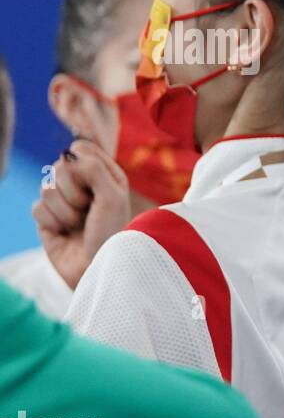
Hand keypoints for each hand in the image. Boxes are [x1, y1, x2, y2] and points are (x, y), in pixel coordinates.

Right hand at [32, 138, 130, 290]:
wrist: (97, 268)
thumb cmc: (112, 233)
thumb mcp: (112, 197)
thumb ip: (93, 168)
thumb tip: (69, 154)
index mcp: (106, 175)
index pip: (81, 149)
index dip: (82, 163)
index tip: (95, 184)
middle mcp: (85, 186)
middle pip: (59, 166)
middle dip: (74, 191)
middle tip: (89, 210)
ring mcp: (65, 202)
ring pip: (46, 187)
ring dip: (65, 210)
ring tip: (79, 225)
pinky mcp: (48, 219)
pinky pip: (37, 207)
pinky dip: (52, 222)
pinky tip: (65, 233)